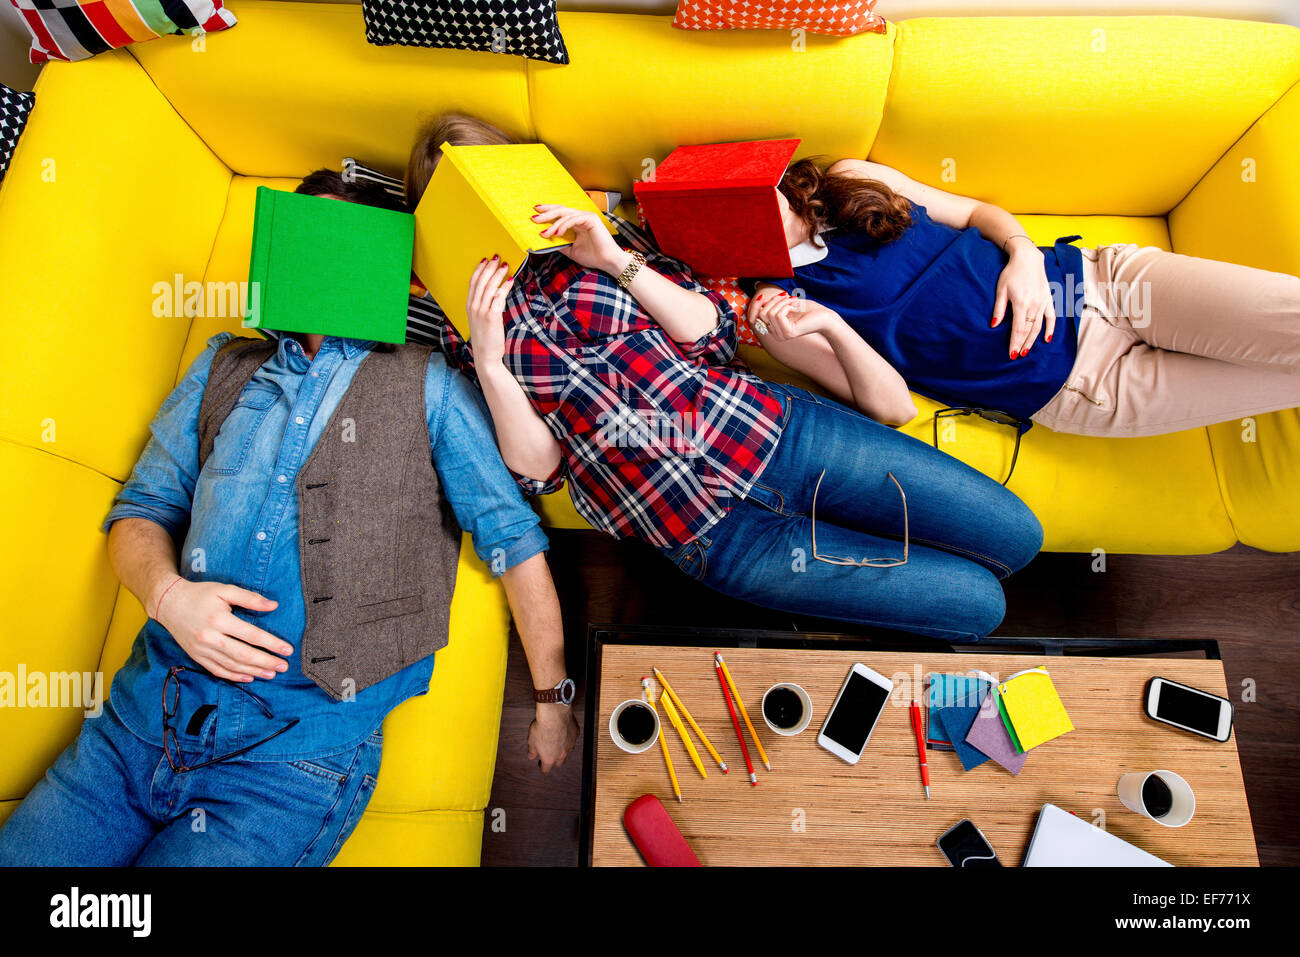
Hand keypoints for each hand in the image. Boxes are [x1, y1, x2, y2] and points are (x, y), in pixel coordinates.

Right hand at [154, 579, 292, 682]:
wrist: (168, 603)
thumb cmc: (200, 594)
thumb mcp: (224, 590)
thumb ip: (249, 598)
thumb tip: (273, 606)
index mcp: (219, 620)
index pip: (251, 635)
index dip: (271, 644)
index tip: (287, 650)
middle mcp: (210, 637)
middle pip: (242, 654)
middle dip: (265, 662)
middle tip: (283, 666)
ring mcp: (202, 650)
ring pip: (231, 665)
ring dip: (253, 671)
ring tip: (271, 674)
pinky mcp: (196, 656)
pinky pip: (217, 670)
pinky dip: (234, 676)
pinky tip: (248, 678)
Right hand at [466, 255, 512, 364]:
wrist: (485, 356)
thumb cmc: (485, 339)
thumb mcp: (480, 319)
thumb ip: (486, 306)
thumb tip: (496, 292)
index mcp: (470, 306)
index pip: (473, 282)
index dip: (480, 269)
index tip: (486, 260)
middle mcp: (474, 307)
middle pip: (481, 281)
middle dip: (489, 267)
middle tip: (497, 257)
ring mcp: (482, 312)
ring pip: (489, 287)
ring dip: (498, 274)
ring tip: (505, 265)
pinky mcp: (491, 317)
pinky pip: (498, 298)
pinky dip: (504, 287)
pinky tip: (510, 281)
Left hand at [527, 704, 579, 773]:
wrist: (554, 714)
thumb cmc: (542, 727)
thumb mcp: (532, 740)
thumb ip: (532, 750)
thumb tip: (531, 756)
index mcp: (549, 758)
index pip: (546, 769)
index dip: (542, 767)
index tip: (540, 763)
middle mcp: (561, 754)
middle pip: (559, 763)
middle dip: (553, 760)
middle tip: (548, 753)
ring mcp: (570, 744)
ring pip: (567, 751)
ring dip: (562, 748)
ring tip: (556, 740)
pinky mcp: (575, 734)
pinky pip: (572, 738)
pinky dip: (568, 737)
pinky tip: (563, 730)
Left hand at [531, 204, 625, 274]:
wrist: (608, 262)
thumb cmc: (593, 256)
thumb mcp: (571, 250)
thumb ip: (560, 243)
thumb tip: (545, 241)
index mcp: (577, 222)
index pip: (560, 213)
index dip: (548, 212)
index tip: (535, 214)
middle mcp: (581, 217)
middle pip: (561, 210)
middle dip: (546, 213)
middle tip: (534, 218)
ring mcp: (586, 216)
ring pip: (565, 214)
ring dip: (552, 223)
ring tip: (544, 233)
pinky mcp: (591, 219)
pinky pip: (573, 219)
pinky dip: (563, 226)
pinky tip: (557, 233)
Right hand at [748, 289, 840, 341]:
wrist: (825, 317)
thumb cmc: (808, 310)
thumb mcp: (787, 305)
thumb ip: (772, 304)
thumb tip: (758, 298)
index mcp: (775, 329)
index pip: (757, 316)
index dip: (759, 304)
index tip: (766, 295)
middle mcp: (776, 335)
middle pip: (762, 313)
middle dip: (774, 301)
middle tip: (789, 297)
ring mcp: (781, 335)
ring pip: (770, 313)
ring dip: (782, 302)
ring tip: (794, 302)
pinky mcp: (788, 333)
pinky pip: (778, 315)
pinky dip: (786, 306)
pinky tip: (796, 307)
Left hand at [992, 243, 1055, 358]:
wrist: (1028, 259)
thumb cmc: (1011, 273)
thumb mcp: (1001, 290)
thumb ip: (999, 309)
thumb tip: (993, 326)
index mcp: (1021, 304)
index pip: (1018, 329)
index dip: (1015, 343)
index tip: (1012, 354)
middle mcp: (1034, 305)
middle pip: (1029, 330)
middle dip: (1023, 344)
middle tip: (1017, 355)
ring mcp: (1043, 302)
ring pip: (1039, 326)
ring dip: (1033, 340)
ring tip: (1027, 350)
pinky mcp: (1048, 299)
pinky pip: (1051, 317)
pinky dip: (1050, 329)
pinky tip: (1047, 339)